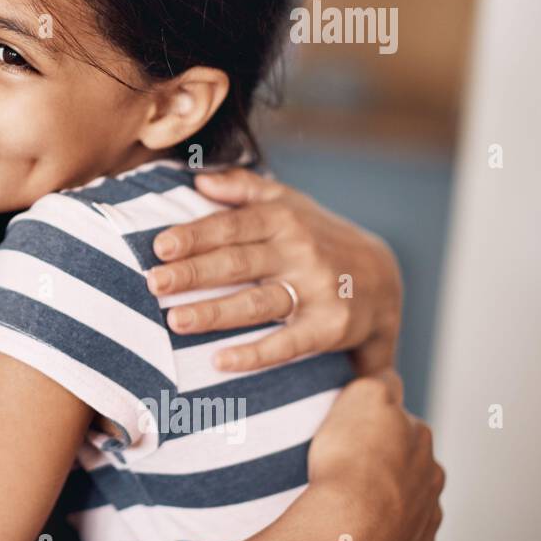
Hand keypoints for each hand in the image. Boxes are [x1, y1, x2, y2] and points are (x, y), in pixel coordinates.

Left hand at [148, 169, 401, 373]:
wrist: (386, 280)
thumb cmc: (319, 237)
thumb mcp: (290, 203)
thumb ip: (245, 188)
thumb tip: (200, 179)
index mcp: (284, 219)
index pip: (231, 226)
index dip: (195, 236)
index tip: (160, 246)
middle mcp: (300, 252)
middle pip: (238, 263)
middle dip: (194, 273)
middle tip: (154, 283)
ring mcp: (316, 291)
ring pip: (257, 303)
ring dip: (215, 313)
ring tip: (175, 321)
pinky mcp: (329, 327)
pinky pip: (287, 343)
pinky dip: (254, 354)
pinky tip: (219, 361)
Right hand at [306, 374, 442, 540]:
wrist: (346, 527)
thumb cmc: (350, 463)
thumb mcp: (363, 397)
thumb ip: (380, 381)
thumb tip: (387, 377)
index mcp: (420, 439)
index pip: (401, 420)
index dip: (375, 423)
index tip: (352, 430)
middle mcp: (432, 478)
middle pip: (409, 465)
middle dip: (386, 465)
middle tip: (347, 469)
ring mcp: (427, 521)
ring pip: (410, 507)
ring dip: (389, 505)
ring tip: (350, 507)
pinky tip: (364, 539)